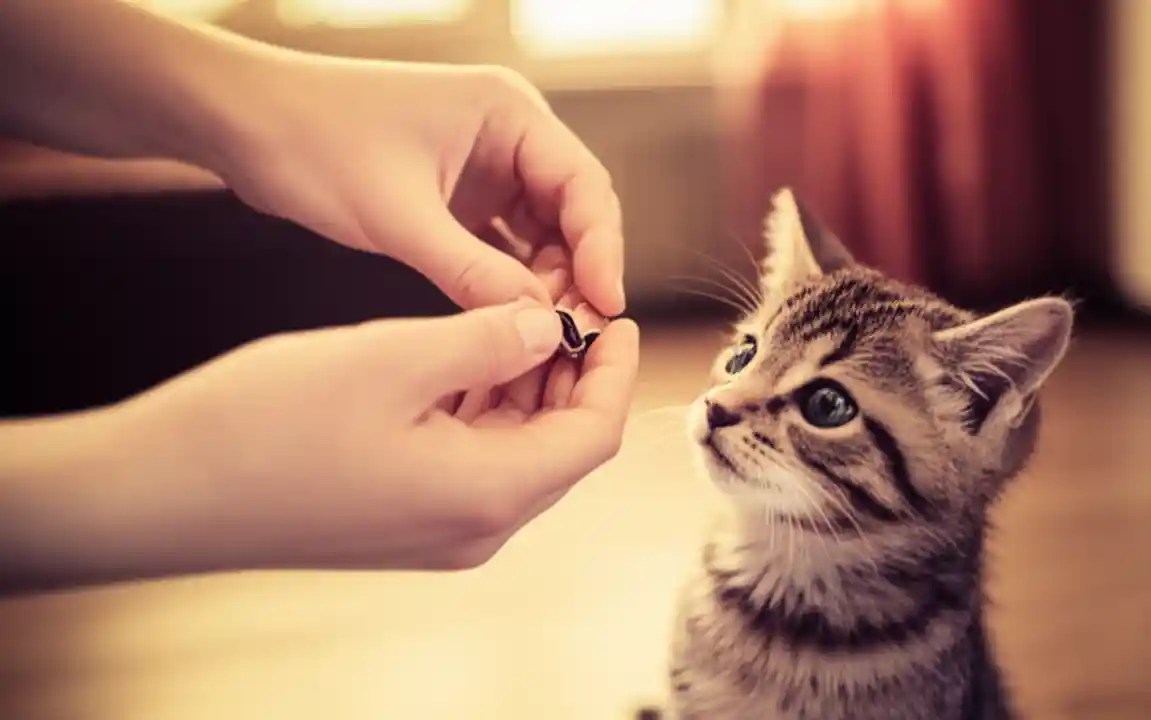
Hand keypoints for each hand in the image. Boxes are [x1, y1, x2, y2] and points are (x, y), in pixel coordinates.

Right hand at [0, 303, 638, 587]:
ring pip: (515, 452)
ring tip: (514, 319)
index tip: (612, 315)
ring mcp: (438, 533)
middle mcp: (476, 529)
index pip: (592, 436)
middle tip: (560, 304)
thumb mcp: (394, 358)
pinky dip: (482, 409)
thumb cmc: (270, 423)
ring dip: (524, 387)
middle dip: (570, 374)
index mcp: (488, 495)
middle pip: (559, 447)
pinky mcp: (402, 521)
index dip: (612, 372)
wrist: (164, 491)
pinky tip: (463, 356)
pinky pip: (471, 463)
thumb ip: (489, 341)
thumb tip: (551, 327)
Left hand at [213, 55, 624, 314]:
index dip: (603, 249)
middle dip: (576, 272)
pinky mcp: (458, 197)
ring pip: (541, 234)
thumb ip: (473, 273)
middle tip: (575, 334)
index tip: (606, 307)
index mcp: (509, 112)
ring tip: (541, 334)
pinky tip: (509, 318)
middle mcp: (507, 135)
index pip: (585, 184)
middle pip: (572, 212)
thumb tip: (538, 324)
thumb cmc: (315, 143)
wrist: (243, 124)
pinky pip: (504, 243)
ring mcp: (484, 166)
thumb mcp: (399, 216)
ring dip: (544, 282)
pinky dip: (510, 279)